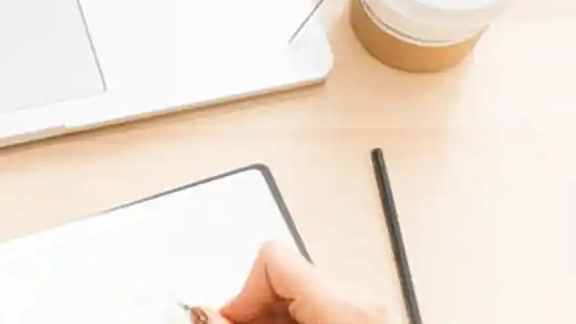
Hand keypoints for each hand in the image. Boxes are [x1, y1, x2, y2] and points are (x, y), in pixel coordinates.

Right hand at [193, 242, 389, 323]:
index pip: (272, 257)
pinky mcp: (371, 317)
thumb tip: (204, 312)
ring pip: (300, 292)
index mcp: (345, 303)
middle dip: (257, 308)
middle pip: (284, 275)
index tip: (228, 321)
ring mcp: (370, 308)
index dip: (242, 292)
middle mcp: (361, 297)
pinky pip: (322, 304)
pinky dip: (298, 321)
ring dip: (276, 317)